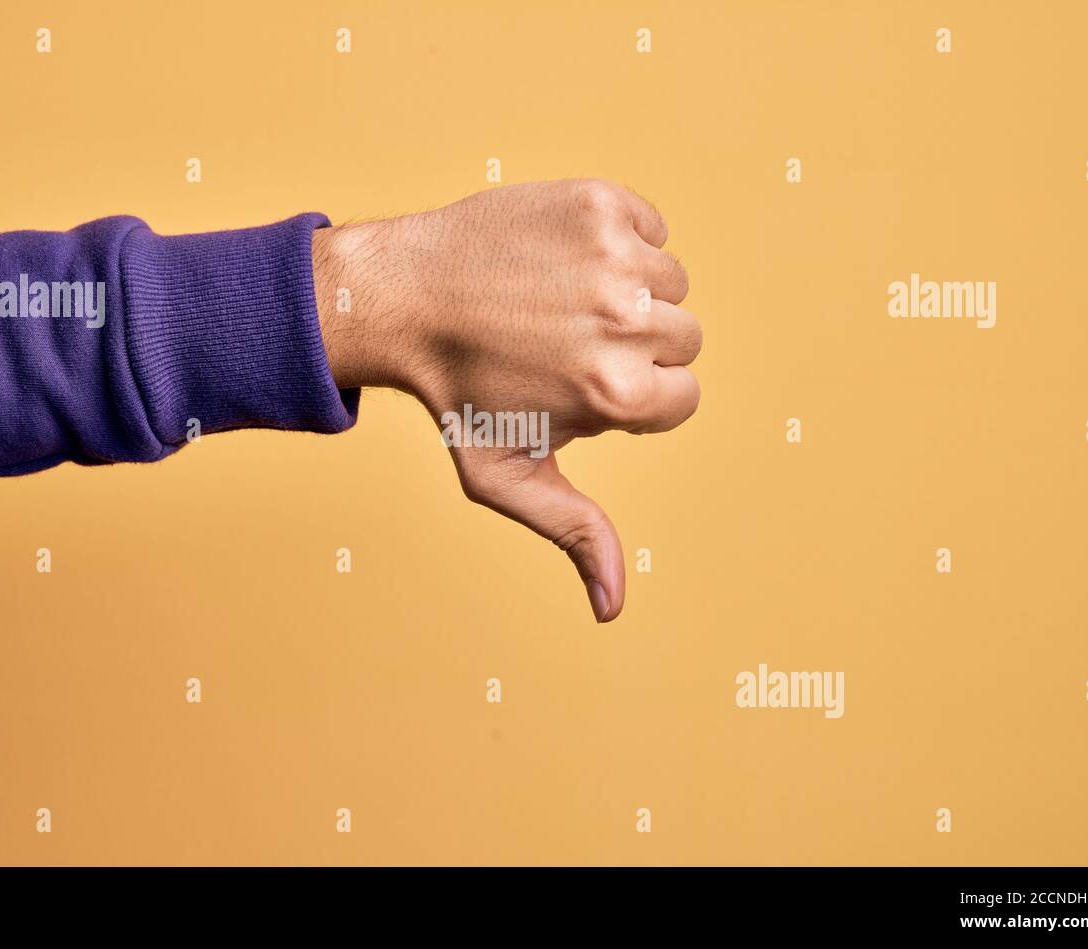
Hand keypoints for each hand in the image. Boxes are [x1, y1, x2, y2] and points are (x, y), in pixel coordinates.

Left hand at [311, 179, 700, 622]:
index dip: (632, 398)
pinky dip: (622, 239)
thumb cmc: (457, 395)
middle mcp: (625, 320)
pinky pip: (651, 226)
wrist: (402, 297)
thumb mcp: (507, 477)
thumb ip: (574, 534)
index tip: (578, 384)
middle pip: (684, 339)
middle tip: (561, 342)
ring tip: (559, 301)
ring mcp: (614, 254)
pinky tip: (561, 261)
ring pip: (671, 282)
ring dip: (629, 293)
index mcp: (618, 392)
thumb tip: (613, 609)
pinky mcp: (600, 200)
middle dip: (635, 347)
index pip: (682, 398)